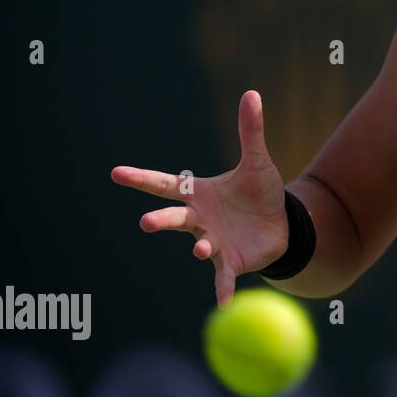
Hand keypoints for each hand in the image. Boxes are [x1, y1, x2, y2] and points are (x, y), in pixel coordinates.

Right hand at [111, 90, 288, 306]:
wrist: (280, 223)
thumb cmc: (259, 192)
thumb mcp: (257, 161)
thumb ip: (250, 131)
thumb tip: (252, 94)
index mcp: (198, 193)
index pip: (165, 184)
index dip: (141, 179)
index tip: (116, 172)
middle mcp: (199, 219)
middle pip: (174, 218)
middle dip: (160, 219)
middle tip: (145, 221)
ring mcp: (212, 241)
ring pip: (200, 245)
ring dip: (201, 248)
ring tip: (202, 249)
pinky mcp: (231, 261)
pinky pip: (223, 276)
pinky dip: (221, 288)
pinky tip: (221, 302)